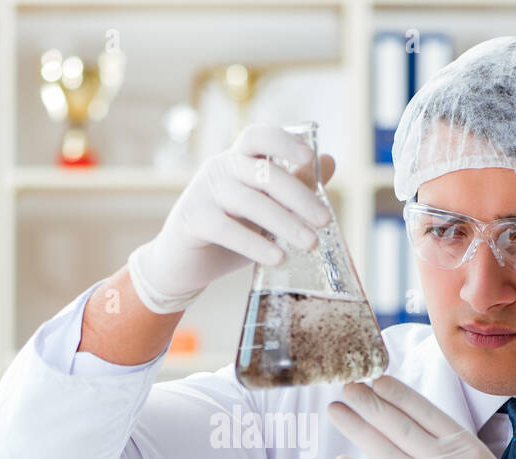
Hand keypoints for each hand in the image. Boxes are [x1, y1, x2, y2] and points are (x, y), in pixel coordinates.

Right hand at [126, 124, 334, 313]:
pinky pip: (226, 228)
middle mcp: (221, 169)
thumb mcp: (266, 211)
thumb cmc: (231, 233)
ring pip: (249, 201)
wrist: (185, 264)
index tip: (308, 158)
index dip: (283, 141)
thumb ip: (295, 186)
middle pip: (263, 173)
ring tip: (310, 243)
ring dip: (284, 223)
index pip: (259, 137)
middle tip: (324, 221)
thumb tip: (330, 161)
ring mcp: (204, 192)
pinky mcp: (192, 219)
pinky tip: (278, 258)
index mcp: (240, 160)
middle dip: (298, 196)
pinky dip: (254, 244)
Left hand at [325, 375, 515, 458]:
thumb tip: (417, 434)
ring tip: (337, 412)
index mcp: (466, 446)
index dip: (397, 393)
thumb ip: (453, 450)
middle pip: (398, 424)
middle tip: (348, 387)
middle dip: (369, 402)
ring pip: (384, 450)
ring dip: (356, 427)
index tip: (377, 379)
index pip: (424, 410)